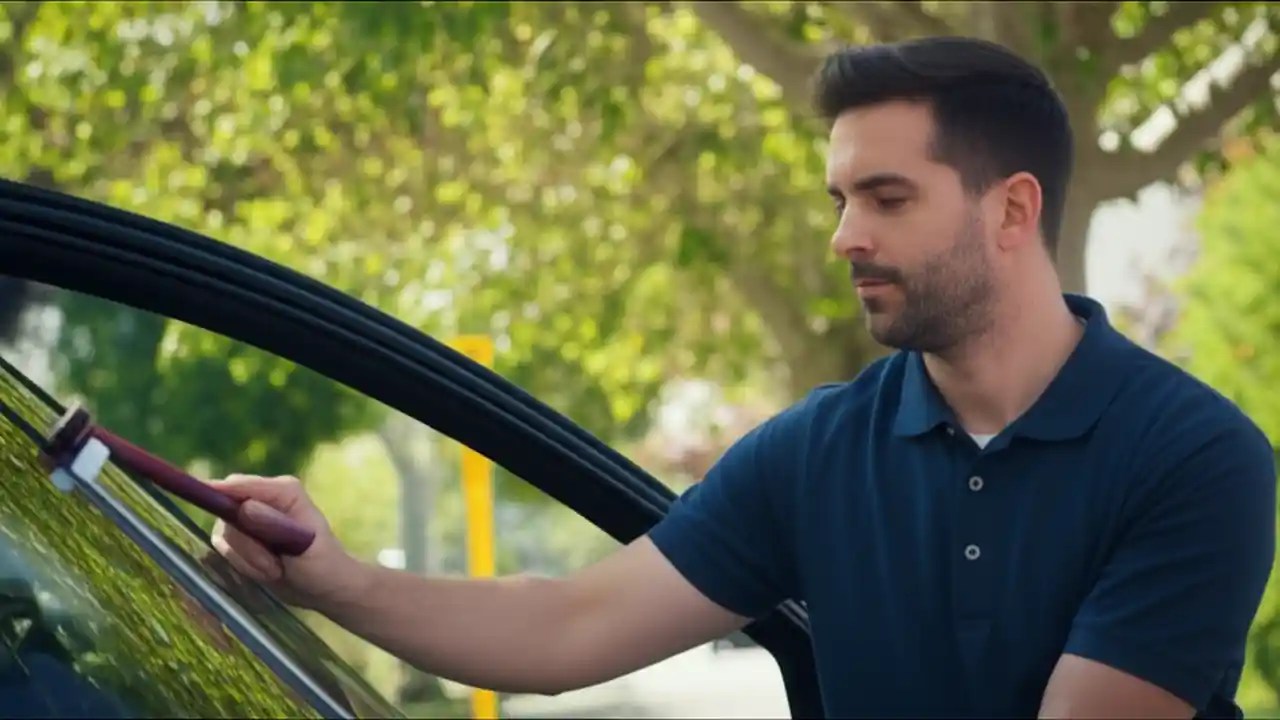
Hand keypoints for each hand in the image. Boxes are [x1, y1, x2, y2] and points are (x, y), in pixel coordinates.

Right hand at [209, 474, 368, 611]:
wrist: (322, 587)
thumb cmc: (321, 563)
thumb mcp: (302, 545)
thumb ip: (274, 525)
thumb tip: (245, 508)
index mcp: (283, 491)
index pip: (240, 485)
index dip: (219, 492)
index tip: (203, 499)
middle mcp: (263, 498)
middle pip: (226, 510)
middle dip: (243, 543)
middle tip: (271, 565)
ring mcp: (249, 517)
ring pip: (224, 534)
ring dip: (245, 558)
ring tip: (274, 569)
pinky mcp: (240, 536)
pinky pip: (224, 549)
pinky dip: (241, 564)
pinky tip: (266, 572)